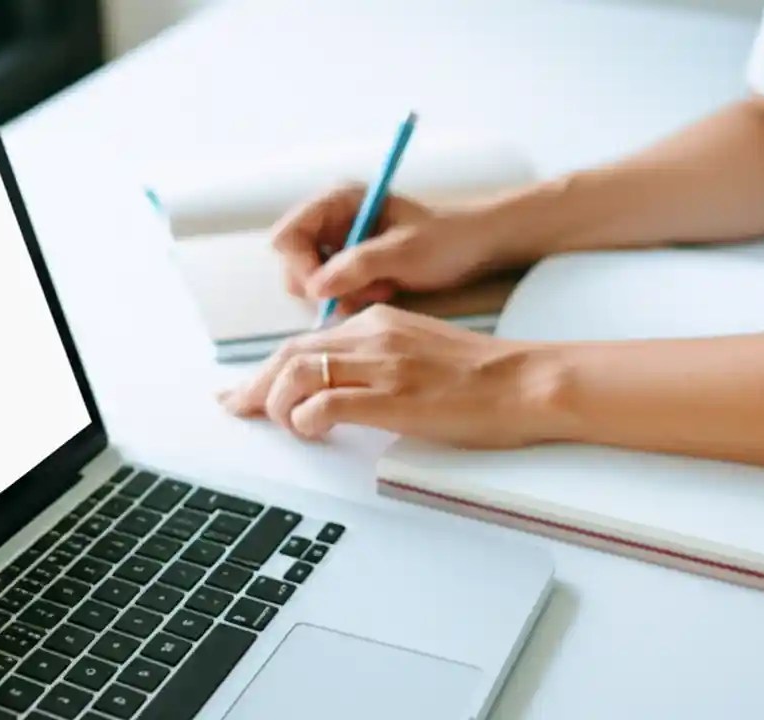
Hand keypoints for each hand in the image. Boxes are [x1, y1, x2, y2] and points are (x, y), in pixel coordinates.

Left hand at [218, 305, 567, 447]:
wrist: (527, 382)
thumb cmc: (483, 376)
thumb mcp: (420, 350)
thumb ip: (379, 358)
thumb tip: (342, 386)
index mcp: (377, 322)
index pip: (304, 342)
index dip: (266, 368)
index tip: (246, 390)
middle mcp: (371, 335)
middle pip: (288, 354)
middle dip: (254, 386)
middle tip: (237, 409)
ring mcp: (380, 365)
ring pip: (296, 374)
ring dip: (279, 405)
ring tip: (289, 428)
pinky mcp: (391, 396)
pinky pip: (325, 402)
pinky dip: (306, 419)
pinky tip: (313, 431)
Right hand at [271, 184, 511, 314]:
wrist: (477, 248)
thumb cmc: (446, 239)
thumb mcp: (403, 252)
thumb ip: (357, 266)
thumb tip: (315, 288)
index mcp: (338, 201)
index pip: (288, 234)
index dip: (299, 265)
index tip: (323, 289)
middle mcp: (331, 220)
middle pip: (293, 263)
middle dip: (323, 285)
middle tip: (362, 290)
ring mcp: (339, 244)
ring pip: (311, 282)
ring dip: (342, 294)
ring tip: (380, 288)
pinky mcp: (349, 266)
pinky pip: (332, 292)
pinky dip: (352, 299)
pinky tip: (383, 291)